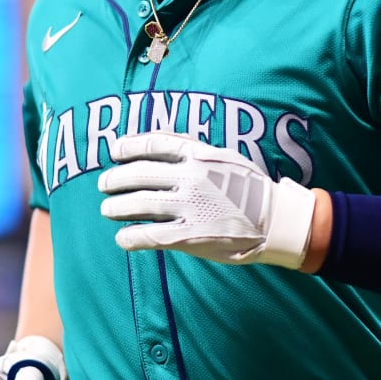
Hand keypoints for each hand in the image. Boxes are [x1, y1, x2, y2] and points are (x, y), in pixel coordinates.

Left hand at [99, 132, 315, 269]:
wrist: (276, 220)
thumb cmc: (251, 188)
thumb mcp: (225, 157)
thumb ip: (194, 149)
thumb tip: (160, 141)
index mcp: (201, 155)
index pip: (154, 144)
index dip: (128, 146)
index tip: (114, 151)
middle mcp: (192, 178)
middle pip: (138, 174)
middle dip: (114, 179)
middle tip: (104, 185)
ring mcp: (190, 207)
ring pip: (137, 204)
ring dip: (116, 207)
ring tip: (107, 210)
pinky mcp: (190, 236)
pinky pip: (148, 236)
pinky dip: (129, 237)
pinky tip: (122, 238)